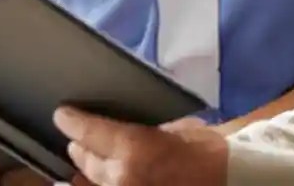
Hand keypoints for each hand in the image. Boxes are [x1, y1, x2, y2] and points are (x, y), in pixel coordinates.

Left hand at [53, 107, 227, 185]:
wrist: (231, 181)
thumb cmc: (208, 151)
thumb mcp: (172, 129)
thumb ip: (140, 132)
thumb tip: (118, 129)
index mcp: (133, 148)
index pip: (88, 131)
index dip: (71, 121)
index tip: (62, 115)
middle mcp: (122, 177)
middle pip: (84, 159)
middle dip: (80, 146)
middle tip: (77, 138)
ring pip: (92, 182)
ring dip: (88, 171)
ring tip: (87, 160)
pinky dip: (104, 183)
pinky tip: (105, 177)